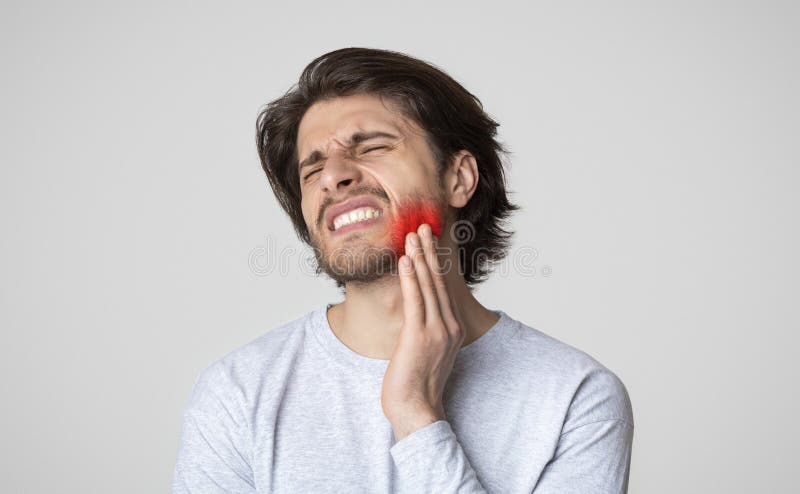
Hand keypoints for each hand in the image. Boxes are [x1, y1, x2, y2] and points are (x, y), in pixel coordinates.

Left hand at [381, 223, 465, 441]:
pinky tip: (404, 260)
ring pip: (427, 286)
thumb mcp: (426, 353)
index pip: (442, 288)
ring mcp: (436, 331)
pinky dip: (410, 278)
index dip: (434, 262)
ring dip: (419, 258)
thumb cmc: (417, 386)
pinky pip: (414, 301)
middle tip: (422, 227)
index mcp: (451, 329)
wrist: (417, 411)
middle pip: (438, 281)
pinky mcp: (419, 337)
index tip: (427, 242)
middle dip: (429, 252)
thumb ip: (425, 332)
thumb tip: (415, 317)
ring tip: (412, 235)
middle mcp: (448, 327)